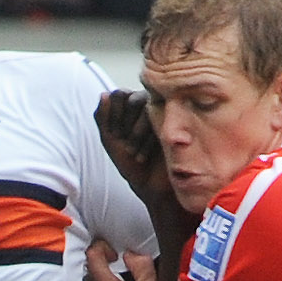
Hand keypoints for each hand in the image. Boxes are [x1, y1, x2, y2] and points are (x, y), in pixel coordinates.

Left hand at [94, 90, 172, 214]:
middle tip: (127, 149)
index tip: (115, 138)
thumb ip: (102, 117)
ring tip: (137, 155)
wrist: (154, 187)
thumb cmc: (131, 164)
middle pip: (132, 99)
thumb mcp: (110, 141)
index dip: (114, 116)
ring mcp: (166, 113)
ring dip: (137, 133)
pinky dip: (150, 136)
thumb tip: (103, 93)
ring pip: (147, 107)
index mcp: (131, 108)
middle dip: (125, 126)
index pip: (118, 95)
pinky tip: (151, 154)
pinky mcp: (178, 123)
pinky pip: (162, 118)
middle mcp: (149, 105)